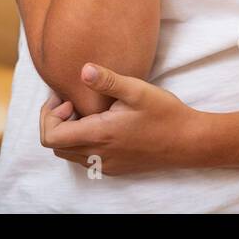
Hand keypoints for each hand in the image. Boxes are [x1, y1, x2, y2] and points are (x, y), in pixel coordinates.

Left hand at [40, 63, 203, 175]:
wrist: (188, 141)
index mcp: (99, 135)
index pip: (50, 136)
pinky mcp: (114, 168)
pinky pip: (85, 159)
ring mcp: (106, 165)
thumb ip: (107, 80)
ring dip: (68, 133)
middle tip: (72, 102)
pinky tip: (101, 123)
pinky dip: (82, 142)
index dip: (49, 116)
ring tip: (86, 111)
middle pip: (55, 146)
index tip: (67, 99)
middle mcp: (98, 155)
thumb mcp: (137, 90)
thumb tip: (82, 70)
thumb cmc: (165, 114)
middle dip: (55, 122)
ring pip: (69, 154)